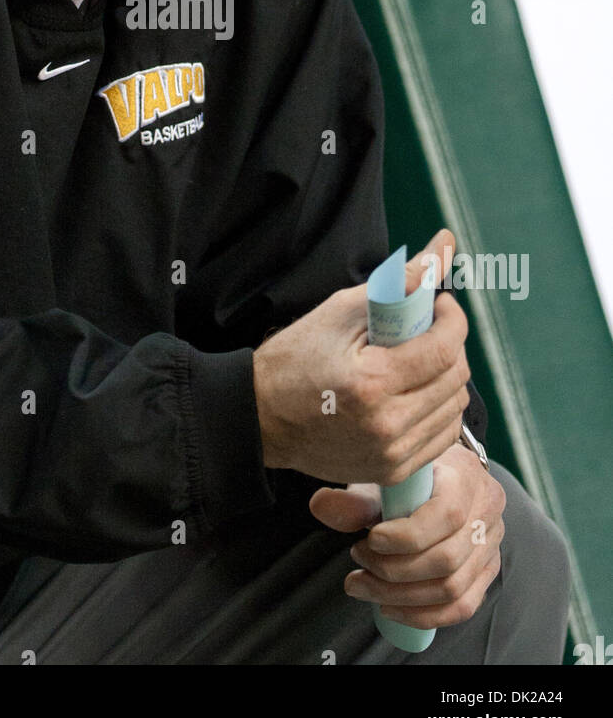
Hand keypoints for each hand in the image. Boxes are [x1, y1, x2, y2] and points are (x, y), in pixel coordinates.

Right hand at [252, 229, 469, 483]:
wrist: (261, 419)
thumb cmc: (295, 359)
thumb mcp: (339, 311)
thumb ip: (397, 282)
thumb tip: (442, 247)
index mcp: (373, 382)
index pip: (445, 347)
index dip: (451, 317)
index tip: (436, 304)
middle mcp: (388, 424)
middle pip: (456, 376)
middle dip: (450, 343)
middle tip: (424, 328)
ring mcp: (392, 453)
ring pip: (455, 407)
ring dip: (446, 377)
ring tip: (416, 362)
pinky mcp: (393, 470)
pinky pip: (442, 436)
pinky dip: (438, 409)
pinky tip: (413, 392)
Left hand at [309, 442, 506, 629]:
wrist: (442, 478)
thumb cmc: (412, 477)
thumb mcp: (384, 476)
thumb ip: (355, 496)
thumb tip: (321, 506)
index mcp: (465, 475)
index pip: (446, 514)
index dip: (406, 536)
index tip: (370, 539)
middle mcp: (487, 510)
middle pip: (446, 559)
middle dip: (393, 572)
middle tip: (357, 562)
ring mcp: (491, 544)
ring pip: (452, 588)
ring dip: (401, 597)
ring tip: (363, 586)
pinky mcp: (487, 570)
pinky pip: (463, 606)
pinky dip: (424, 616)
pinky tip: (390, 608)